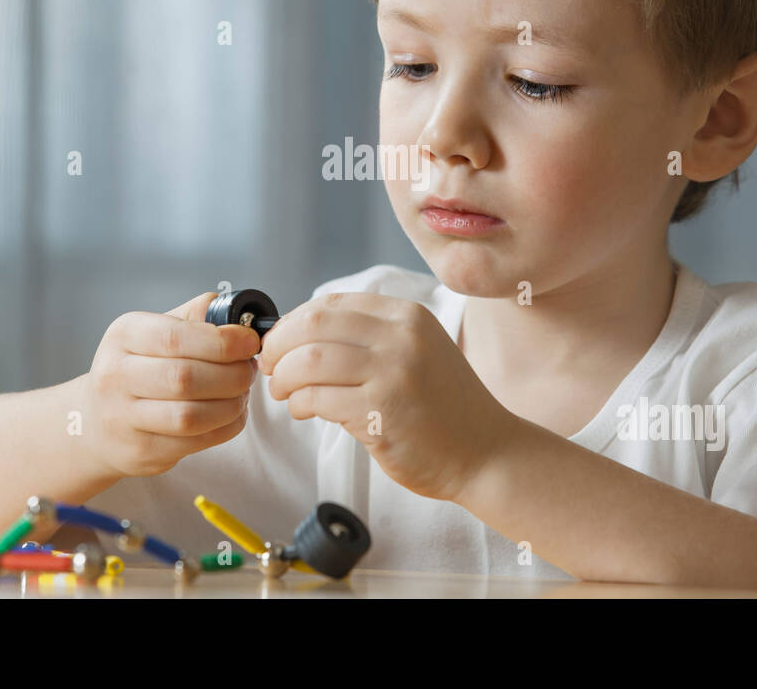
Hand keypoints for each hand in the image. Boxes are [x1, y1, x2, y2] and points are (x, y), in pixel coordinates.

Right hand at [78, 292, 261, 477]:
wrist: (94, 421)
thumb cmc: (137, 368)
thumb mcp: (154, 331)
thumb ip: (195, 317)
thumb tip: (240, 314)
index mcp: (123, 336)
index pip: (175, 337)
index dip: (222, 341)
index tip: (249, 342)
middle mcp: (115, 376)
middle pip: (185, 379)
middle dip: (232, 374)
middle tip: (249, 370)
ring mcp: (123, 419)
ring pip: (191, 416)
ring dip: (231, 404)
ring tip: (242, 393)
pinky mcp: (140, 452)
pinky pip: (196, 442)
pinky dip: (226, 427)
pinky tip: (231, 413)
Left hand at [257, 292, 519, 502]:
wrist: (486, 451)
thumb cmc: (443, 407)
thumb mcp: (415, 352)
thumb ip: (368, 339)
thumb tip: (298, 336)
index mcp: (406, 315)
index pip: (330, 304)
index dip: (293, 323)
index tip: (280, 344)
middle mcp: (401, 336)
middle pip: (313, 325)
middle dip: (279, 347)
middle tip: (270, 368)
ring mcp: (393, 373)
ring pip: (309, 361)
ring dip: (284, 378)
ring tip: (285, 393)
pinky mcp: (382, 412)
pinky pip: (319, 399)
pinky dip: (301, 404)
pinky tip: (305, 411)